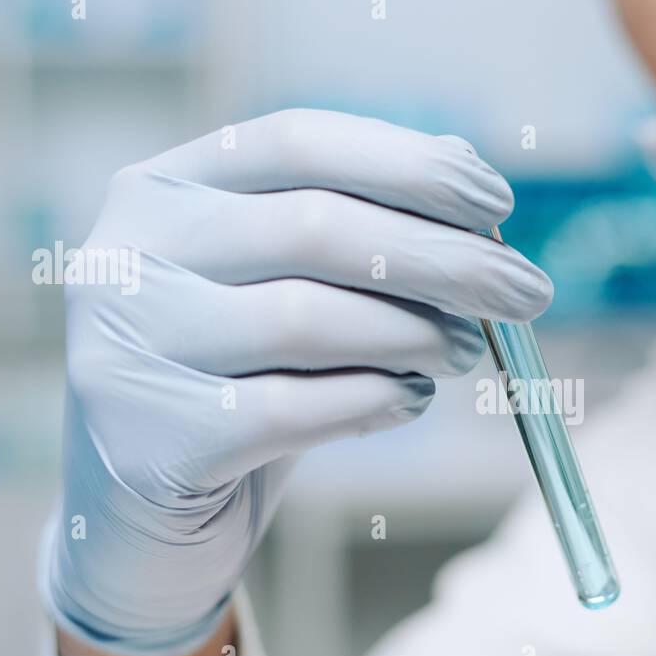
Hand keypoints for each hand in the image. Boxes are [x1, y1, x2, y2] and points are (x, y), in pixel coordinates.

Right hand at [38, 109, 551, 655]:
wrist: (144, 513)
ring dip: (416, 336)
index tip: (499, 205)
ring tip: (466, 355)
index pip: (299, 142)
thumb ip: (358, 230)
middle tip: (527, 293)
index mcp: (164, 188)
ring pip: (307, 319)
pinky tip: (408, 400)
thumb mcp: (285, 288)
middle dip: (444, 260)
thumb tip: (471, 186)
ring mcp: (127, 348)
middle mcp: (130, 253)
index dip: (410, 167)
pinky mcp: (153, 441)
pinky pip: (293, 411)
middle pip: (315, 228)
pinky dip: (373, 401)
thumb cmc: (235, 378)